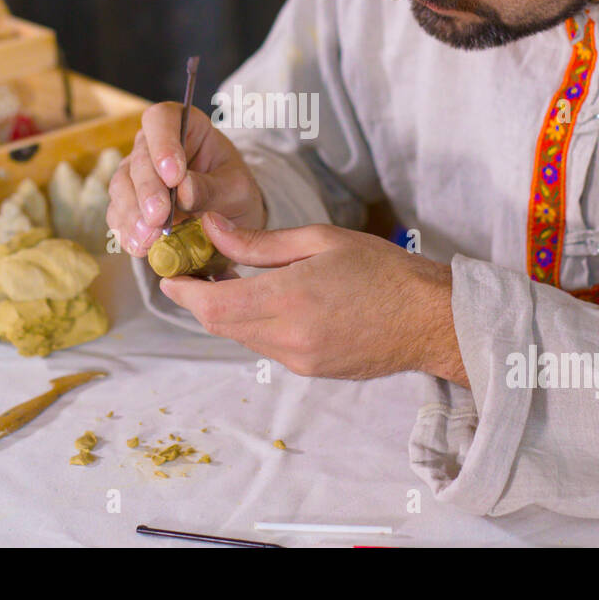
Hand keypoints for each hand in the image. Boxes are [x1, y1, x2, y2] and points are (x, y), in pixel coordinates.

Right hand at [107, 103, 265, 256]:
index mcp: (185, 126)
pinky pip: (118, 213)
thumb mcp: (236, 189)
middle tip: (159, 217)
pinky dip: (127, 231)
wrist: (226, 218)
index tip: (174, 176)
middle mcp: (153, 145)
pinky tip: (139, 246)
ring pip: (122, 186)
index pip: (161, 120)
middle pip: (139, 158)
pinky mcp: (127, 202)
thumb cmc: (232, 192)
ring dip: (133, 214)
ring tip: (149, 238)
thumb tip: (184, 191)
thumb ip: (212, 188)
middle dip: (148, 190)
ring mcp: (136, 173)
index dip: (163, 144)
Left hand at [159, 212, 467, 384]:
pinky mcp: (310, 370)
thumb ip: (259, 242)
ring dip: (228, 311)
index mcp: (289, 299)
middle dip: (201, 299)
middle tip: (196, 269)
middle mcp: (288, 338)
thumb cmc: (382, 269)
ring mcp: (299, 360)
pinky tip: (268, 299)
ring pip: (242, 336)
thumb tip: (212, 229)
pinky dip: (255, 323)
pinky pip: (267, 346)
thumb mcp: (319, 240)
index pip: (212, 306)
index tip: (169, 274)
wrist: (429, 319)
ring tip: (232, 278)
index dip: (182, 292)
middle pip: (220, 324)